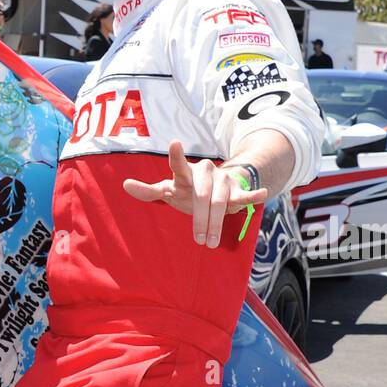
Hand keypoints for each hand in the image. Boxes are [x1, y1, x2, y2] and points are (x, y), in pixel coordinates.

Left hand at [122, 139, 268, 247]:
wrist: (216, 186)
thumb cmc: (188, 190)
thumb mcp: (169, 190)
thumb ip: (149, 191)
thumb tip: (125, 185)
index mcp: (185, 174)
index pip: (178, 165)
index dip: (176, 156)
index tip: (174, 143)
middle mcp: (204, 173)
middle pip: (202, 195)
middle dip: (201, 219)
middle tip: (199, 240)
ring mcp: (220, 180)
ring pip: (220, 201)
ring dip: (216, 223)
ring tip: (211, 243)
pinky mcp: (235, 190)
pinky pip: (243, 194)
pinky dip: (252, 195)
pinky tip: (261, 193)